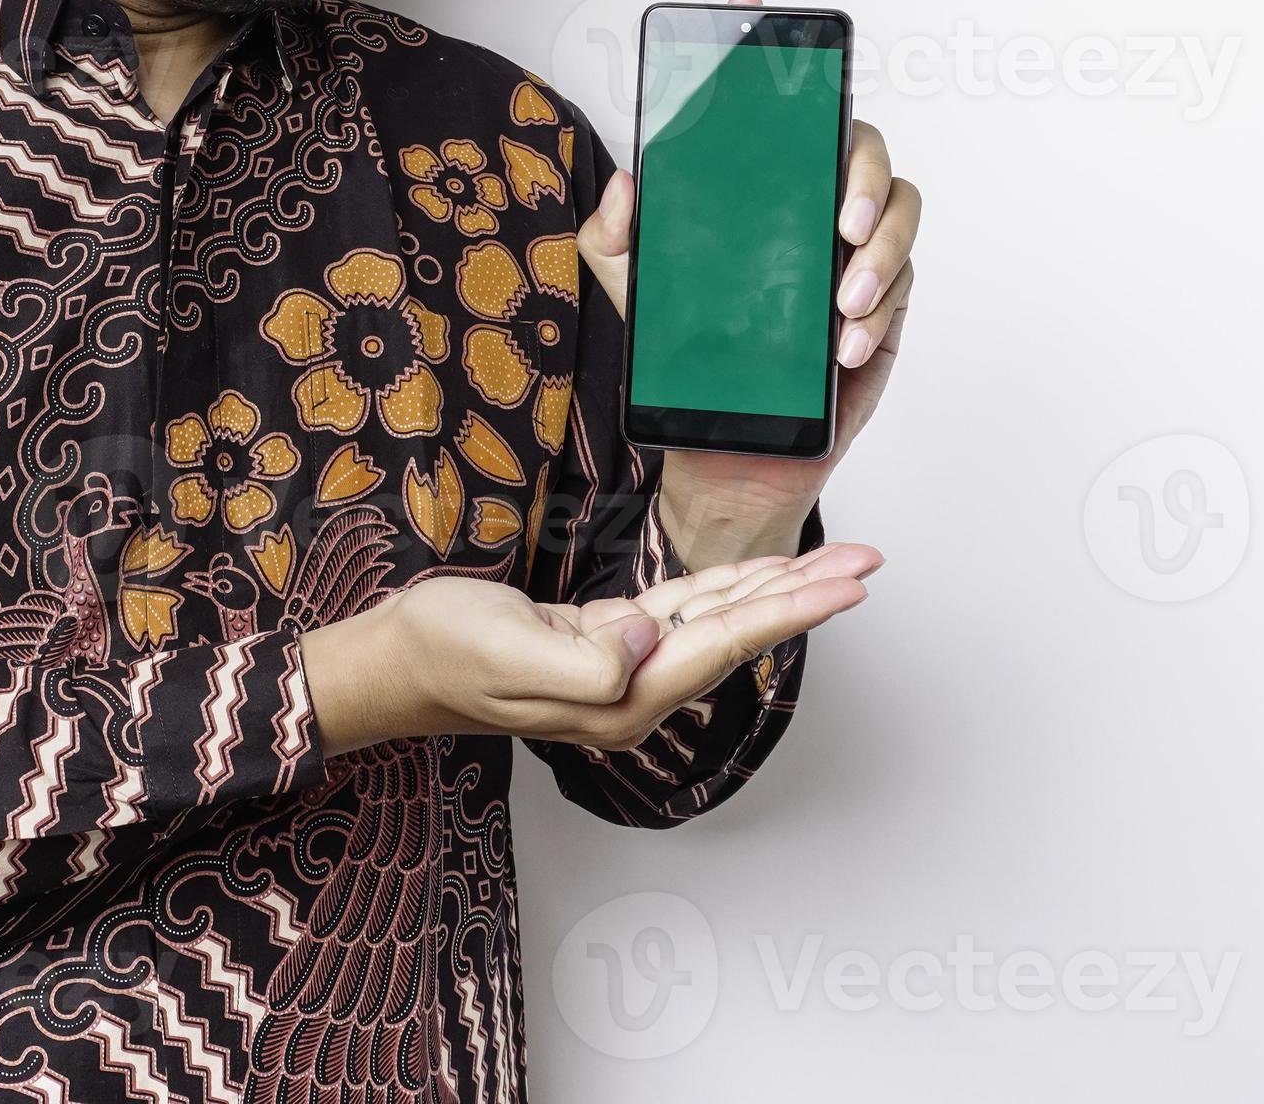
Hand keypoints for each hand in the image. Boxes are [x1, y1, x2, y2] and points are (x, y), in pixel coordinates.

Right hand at [301, 548, 880, 756]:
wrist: (395, 661)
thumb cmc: (442, 655)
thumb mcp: (508, 654)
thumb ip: (585, 660)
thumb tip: (647, 638)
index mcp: (621, 700)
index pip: (725, 645)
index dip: (791, 609)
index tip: (847, 584)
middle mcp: (634, 689)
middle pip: (739, 634)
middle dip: (806, 597)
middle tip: (867, 564)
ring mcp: (621, 665)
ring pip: (718, 619)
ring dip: (776, 588)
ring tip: (835, 564)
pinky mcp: (603, 639)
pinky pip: (681, 609)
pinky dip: (725, 585)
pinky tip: (758, 573)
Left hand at [571, 0, 916, 556]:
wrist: (730, 453)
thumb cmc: (691, 357)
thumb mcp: (635, 293)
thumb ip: (615, 238)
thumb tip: (627, 181)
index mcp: (760, 190)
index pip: (773, 110)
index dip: (767, 51)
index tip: (750, 5)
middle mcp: (813, 207)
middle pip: (860, 145)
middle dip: (861, 169)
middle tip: (840, 217)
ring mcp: (854, 252)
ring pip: (899, 211)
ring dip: (881, 252)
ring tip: (840, 302)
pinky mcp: (883, 307)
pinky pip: (902, 287)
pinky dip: (879, 310)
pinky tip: (845, 344)